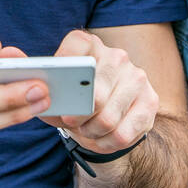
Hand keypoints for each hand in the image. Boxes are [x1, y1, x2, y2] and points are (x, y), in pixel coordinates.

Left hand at [41, 29, 157, 153]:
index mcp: (90, 45)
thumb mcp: (56, 93)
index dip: (64, 68)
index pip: (76, 46)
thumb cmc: (75, 100)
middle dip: (77, 115)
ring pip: (107, 118)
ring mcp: (136, 77)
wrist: (107, 116)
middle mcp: (116, 56)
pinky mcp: (150, 100)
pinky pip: (122, 133)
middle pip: (94, 94)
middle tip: (71, 121)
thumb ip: (43, 89)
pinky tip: (102, 137)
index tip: (53, 89)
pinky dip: (107, 142)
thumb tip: (36, 90)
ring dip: (91, 131)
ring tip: (86, 129)